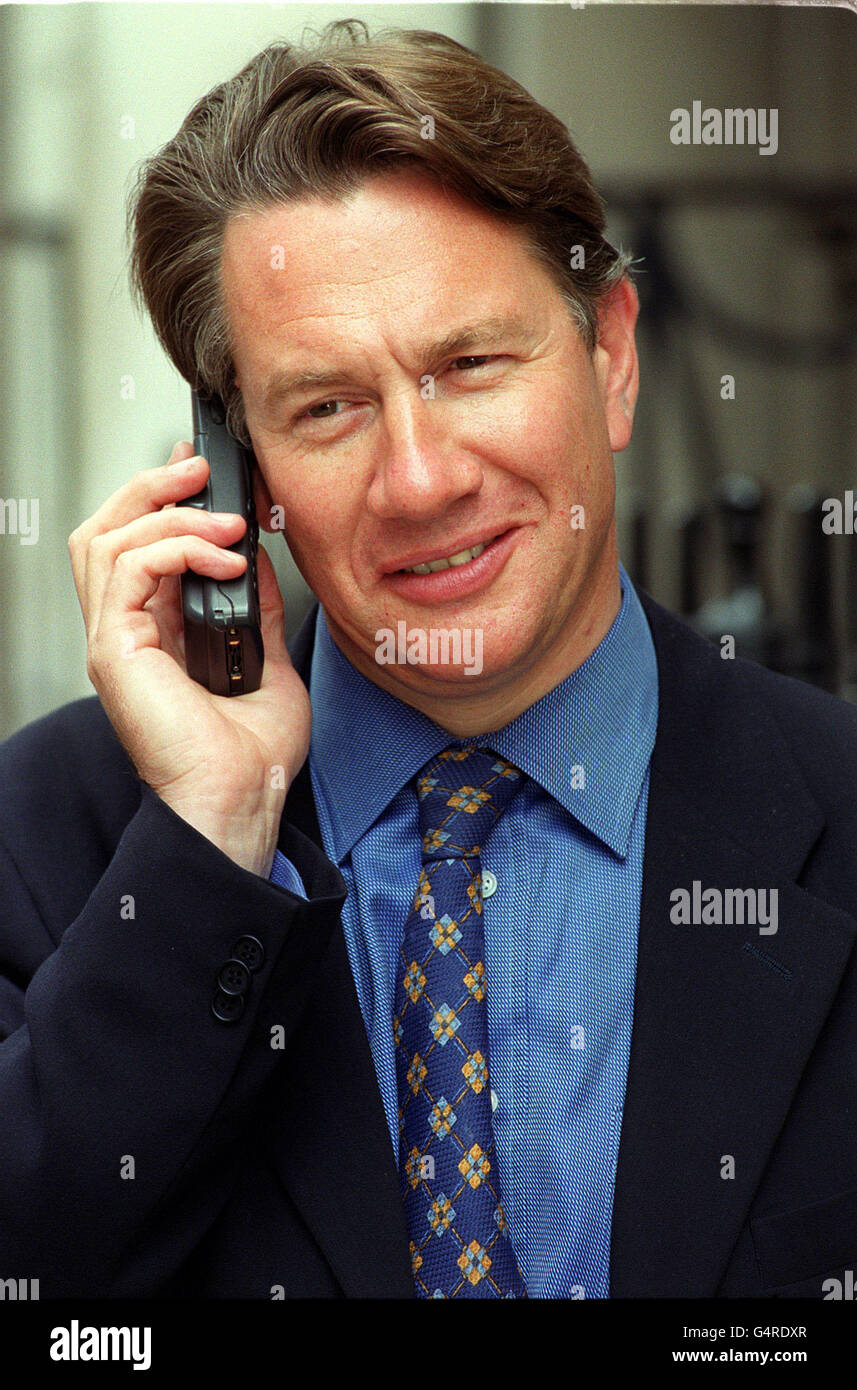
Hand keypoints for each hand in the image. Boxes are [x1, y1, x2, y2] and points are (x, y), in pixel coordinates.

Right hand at [68, 441, 311, 875]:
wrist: (244, 800)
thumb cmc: (253, 756)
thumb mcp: (268, 664)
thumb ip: (258, 612)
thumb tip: (261, 562)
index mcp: (152, 636)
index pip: (133, 547)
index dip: (161, 501)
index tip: (205, 474)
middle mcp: (124, 634)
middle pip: (103, 530)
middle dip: (150, 487)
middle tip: (200, 468)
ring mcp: (114, 641)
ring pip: (106, 538)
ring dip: (171, 514)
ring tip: (226, 520)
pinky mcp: (116, 649)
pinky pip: (127, 566)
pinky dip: (176, 547)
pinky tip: (225, 559)